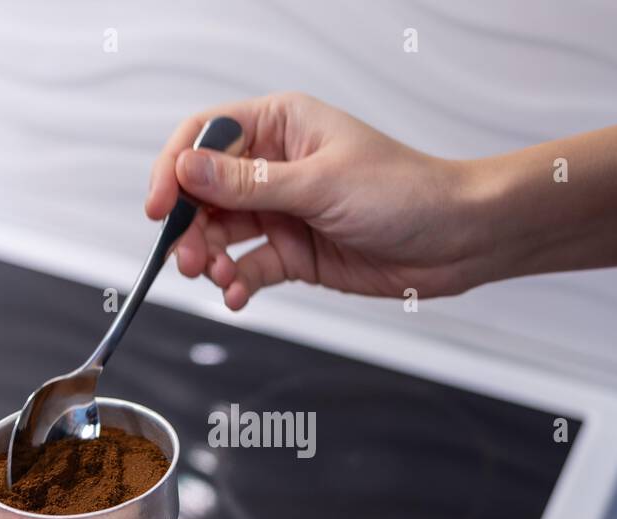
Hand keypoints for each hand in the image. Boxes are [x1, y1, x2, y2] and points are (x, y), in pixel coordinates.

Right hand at [146, 92, 494, 308]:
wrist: (456, 239)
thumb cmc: (404, 192)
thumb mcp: (319, 184)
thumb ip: (248, 183)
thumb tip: (187, 169)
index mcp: (280, 125)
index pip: (205, 138)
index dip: (174, 170)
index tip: (159, 207)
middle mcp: (275, 165)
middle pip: (204, 193)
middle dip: (190, 227)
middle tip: (188, 259)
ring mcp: (283, 211)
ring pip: (221, 234)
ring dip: (209, 258)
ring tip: (215, 278)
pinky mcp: (295, 252)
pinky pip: (249, 267)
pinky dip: (237, 284)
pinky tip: (237, 296)